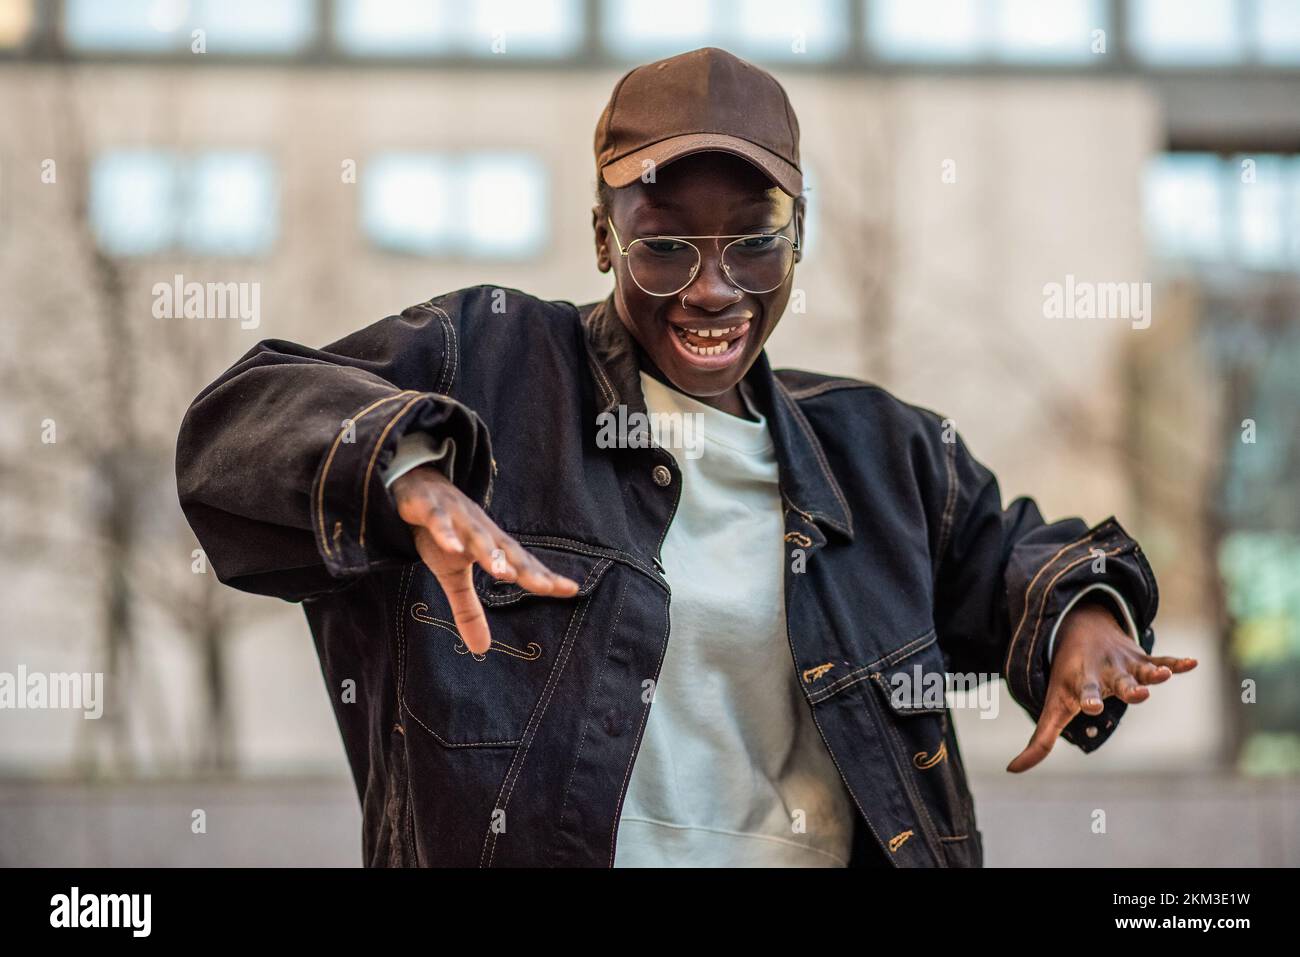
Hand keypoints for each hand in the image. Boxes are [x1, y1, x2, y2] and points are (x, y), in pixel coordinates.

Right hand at [391, 464, 578, 654]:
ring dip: (490, 552)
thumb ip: (468, 609)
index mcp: (490, 545)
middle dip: (526, 568)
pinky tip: (453, 546)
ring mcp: (456, 517)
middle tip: (548, 587)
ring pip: (476, 535)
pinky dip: (445, 532)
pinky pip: (438, 521)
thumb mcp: (452, 573)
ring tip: (504, 573)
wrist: (414, 484)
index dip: (544, 577)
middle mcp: (480, 530)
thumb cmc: (443, 532)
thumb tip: (481, 649)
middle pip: (506, 550)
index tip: (572, 590)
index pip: (522, 563)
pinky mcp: (429, 509)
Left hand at [1006, 599, 1196, 772]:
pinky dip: (1177, 662)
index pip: (1084, 693)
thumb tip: (1012, 770)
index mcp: (1082, 684)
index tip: (1091, 705)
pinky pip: (1162, 659)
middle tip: (1139, 693)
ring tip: (1164, 674)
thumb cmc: (1066, 678)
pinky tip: (1192, 662)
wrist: (1078, 628)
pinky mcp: (1142, 658)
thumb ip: (1039, 740)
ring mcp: (1125, 664)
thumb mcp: (1052, 706)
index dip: (1088, 699)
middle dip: (1128, 688)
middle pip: (1118, 682)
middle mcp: (1105, 673)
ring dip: (1153, 672)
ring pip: (1141, 670)